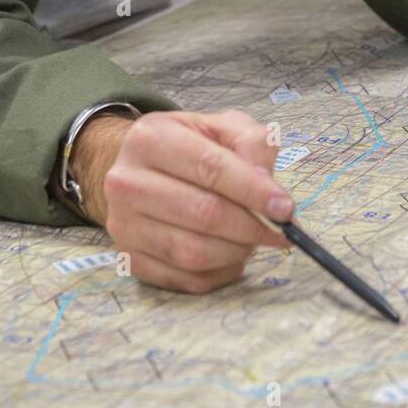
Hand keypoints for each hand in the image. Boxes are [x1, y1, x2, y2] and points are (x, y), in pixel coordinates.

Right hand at [80, 108, 292, 293]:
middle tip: (279, 230)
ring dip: (237, 252)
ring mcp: (122, 224)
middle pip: (203, 214)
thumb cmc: (190, 147)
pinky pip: (185, 279)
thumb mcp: (223, 128)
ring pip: (194, 253)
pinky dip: (220, 273)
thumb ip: (252, 145)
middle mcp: (126, 181)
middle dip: (251, 226)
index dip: (253, 191)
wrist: (140, 170)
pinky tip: (231, 256)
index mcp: (150, 138)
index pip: (210, 168)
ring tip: (252, 239)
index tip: (285, 208)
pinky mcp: (129, 259)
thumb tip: (270, 192)